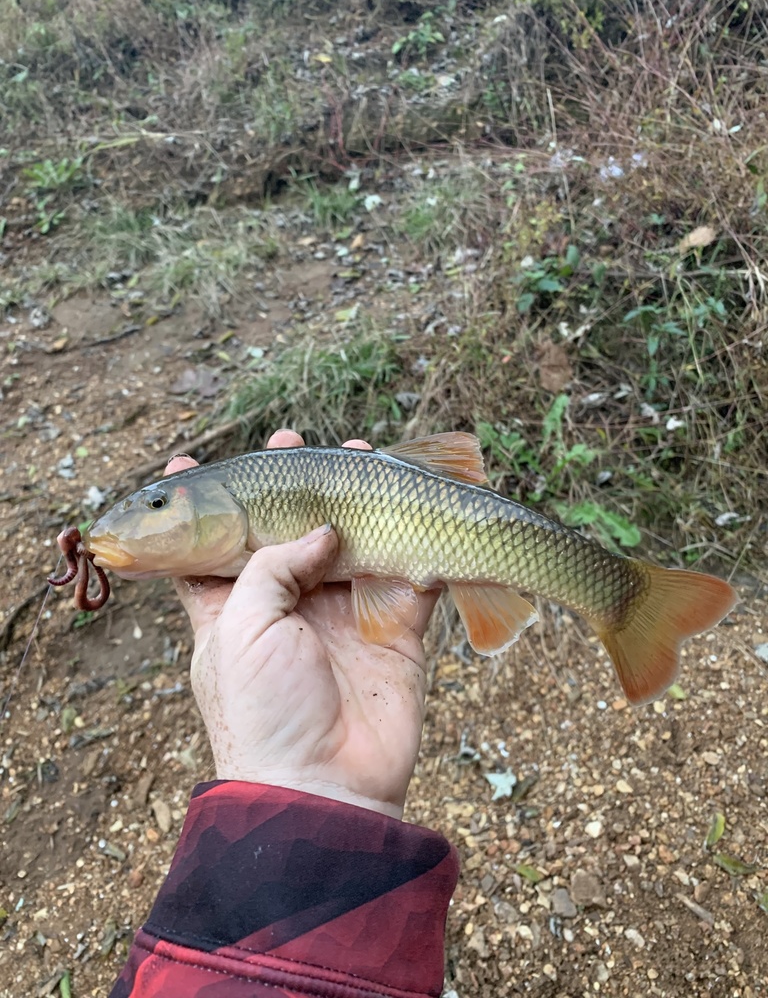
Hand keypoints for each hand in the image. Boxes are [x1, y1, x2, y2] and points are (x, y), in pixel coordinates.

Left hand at [165, 430, 439, 819]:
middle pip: (285, 533)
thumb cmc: (264, 710)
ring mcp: (340, 618)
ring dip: (353, 499)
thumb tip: (323, 529)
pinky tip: (408, 498)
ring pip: (349, 543)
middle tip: (293, 441)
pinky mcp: (391, 630)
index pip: (206, 548)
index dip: (198, 507)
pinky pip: (406, 575)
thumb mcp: (240, 625)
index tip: (187, 462)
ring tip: (358, 451)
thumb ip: (274, 562)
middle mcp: (285, 610)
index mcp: (230, 611)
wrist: (327, 788)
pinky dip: (411, 541)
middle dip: (288, 487)